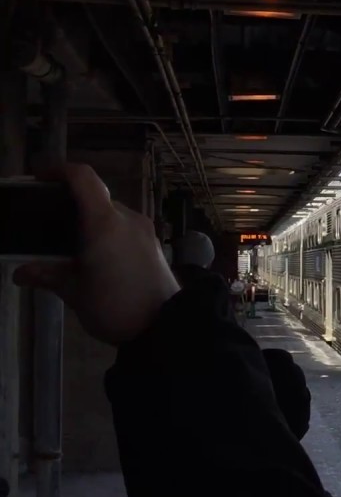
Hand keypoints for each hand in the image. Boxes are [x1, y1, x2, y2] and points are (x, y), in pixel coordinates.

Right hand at [13, 163, 178, 344]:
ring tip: (66, 240)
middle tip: (45, 218)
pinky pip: (125, 227)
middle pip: (96, 197)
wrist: (164, 327)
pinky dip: (106, 231)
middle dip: (69, 203)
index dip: (59, 169)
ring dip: (89, 219)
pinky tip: (92, 253)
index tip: (39, 177)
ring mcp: (145, 231)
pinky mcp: (153, 245)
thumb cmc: (115, 306)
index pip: (83, 178)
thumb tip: (20, 273)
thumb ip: (47, 275)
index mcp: (106, 222)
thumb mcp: (74, 291)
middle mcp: (129, 219)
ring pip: (111, 213)